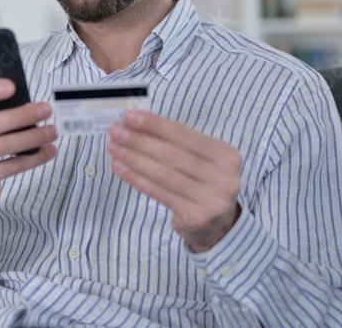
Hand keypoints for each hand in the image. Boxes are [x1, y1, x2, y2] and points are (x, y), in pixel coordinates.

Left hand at [108, 111, 240, 252]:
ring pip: (165, 174)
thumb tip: (136, 124)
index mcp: (226, 154)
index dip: (156, 125)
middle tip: (116, 132)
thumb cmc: (201, 182)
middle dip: (141, 141)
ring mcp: (213, 199)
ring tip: (114, 148)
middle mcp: (224, 176)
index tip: (130, 116)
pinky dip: (137, 179)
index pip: (185, 135)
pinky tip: (121, 168)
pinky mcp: (197, 217)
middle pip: (174, 155)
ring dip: (135, 159)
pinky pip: (160, 193)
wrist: (218, 224)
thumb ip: (174, 143)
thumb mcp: (200, 159)